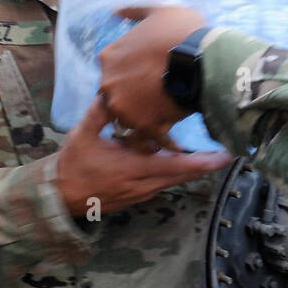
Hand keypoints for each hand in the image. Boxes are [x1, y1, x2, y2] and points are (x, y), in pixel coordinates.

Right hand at [55, 97, 231, 216]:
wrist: (60, 196)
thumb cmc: (73, 164)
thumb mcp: (83, 134)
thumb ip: (99, 112)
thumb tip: (111, 90)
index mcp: (131, 168)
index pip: (174, 166)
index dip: (200, 162)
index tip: (222, 156)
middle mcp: (142, 184)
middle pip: (182, 176)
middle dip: (205, 166)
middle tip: (228, 153)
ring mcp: (142, 193)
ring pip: (174, 181)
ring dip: (192, 169)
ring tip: (213, 156)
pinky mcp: (139, 196)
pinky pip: (163, 183)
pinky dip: (176, 173)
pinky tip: (184, 161)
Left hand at [97, 5, 205, 140]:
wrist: (204, 58)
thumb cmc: (183, 31)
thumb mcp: (158, 11)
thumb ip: (135, 11)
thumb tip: (116, 12)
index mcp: (109, 57)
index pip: (114, 73)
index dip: (134, 75)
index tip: (152, 75)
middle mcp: (109, 83)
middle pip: (118, 97)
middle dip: (136, 99)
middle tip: (161, 96)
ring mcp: (124, 107)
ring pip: (131, 120)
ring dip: (147, 120)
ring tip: (170, 117)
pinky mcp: (142, 126)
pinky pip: (150, 137)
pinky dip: (162, 139)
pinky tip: (176, 138)